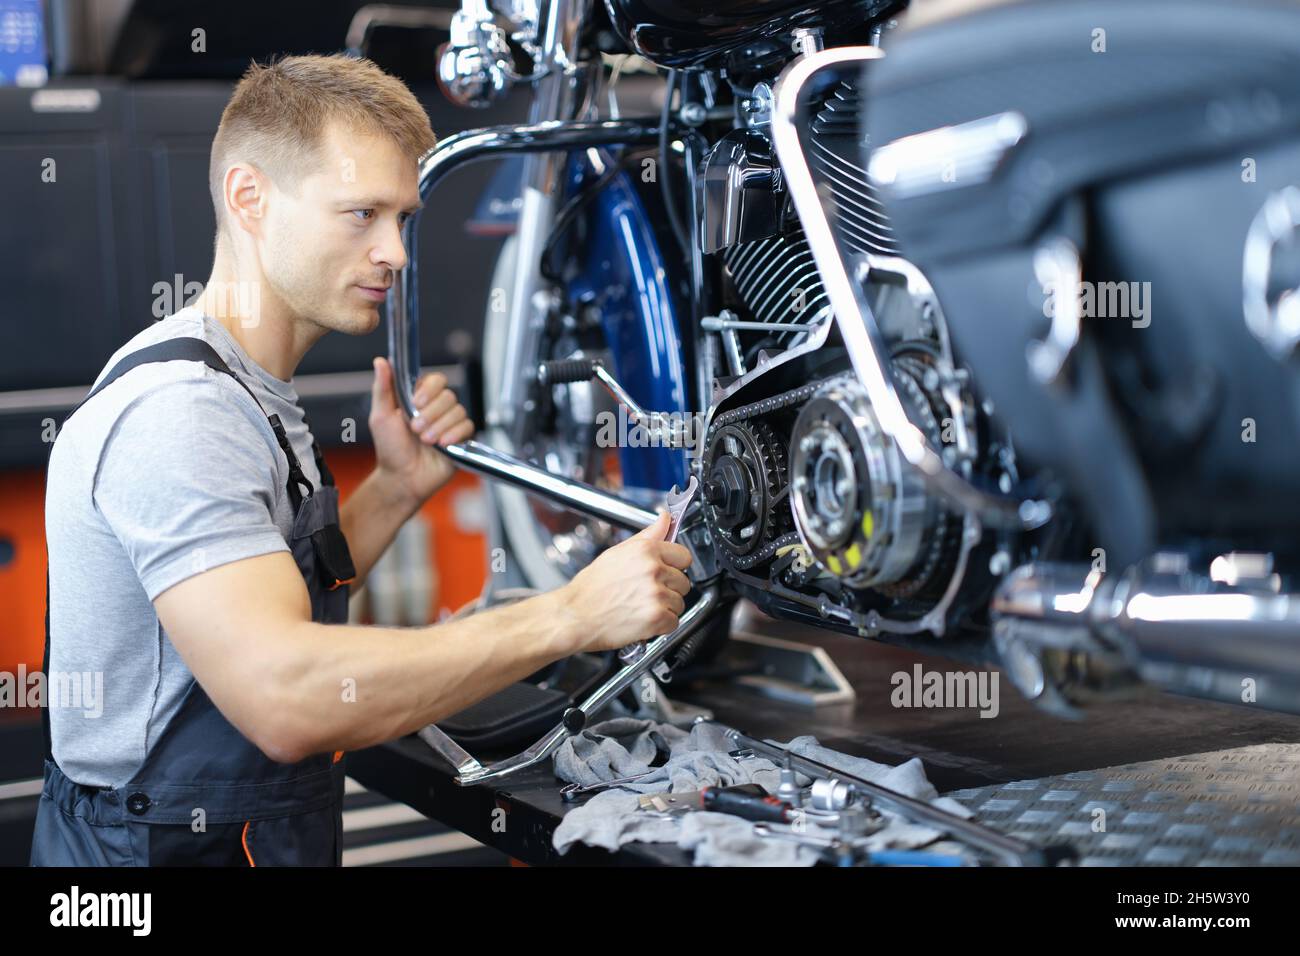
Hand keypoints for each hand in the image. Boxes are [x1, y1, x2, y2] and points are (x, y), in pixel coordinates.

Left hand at [369, 356, 474, 506]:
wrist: (402, 478)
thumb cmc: (390, 449)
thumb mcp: (381, 417)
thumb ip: (383, 388)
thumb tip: (381, 361)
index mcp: (420, 399)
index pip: (436, 380)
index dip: (429, 390)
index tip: (416, 403)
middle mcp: (437, 409)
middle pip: (448, 395)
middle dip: (431, 414)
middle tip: (415, 429)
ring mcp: (451, 423)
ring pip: (459, 411)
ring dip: (439, 427)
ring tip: (426, 441)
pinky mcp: (461, 439)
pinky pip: (468, 426)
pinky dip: (454, 434)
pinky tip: (442, 444)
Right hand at [555, 511, 693, 652]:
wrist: (574, 616)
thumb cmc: (590, 587)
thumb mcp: (617, 552)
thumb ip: (648, 535)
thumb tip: (665, 517)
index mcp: (645, 550)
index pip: (684, 555)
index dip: (675, 566)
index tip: (667, 572)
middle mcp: (653, 569)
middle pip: (683, 581)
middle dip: (669, 589)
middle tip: (646, 593)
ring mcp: (656, 594)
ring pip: (679, 602)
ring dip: (665, 608)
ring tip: (641, 607)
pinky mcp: (656, 617)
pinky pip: (674, 622)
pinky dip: (661, 625)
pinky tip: (643, 620)